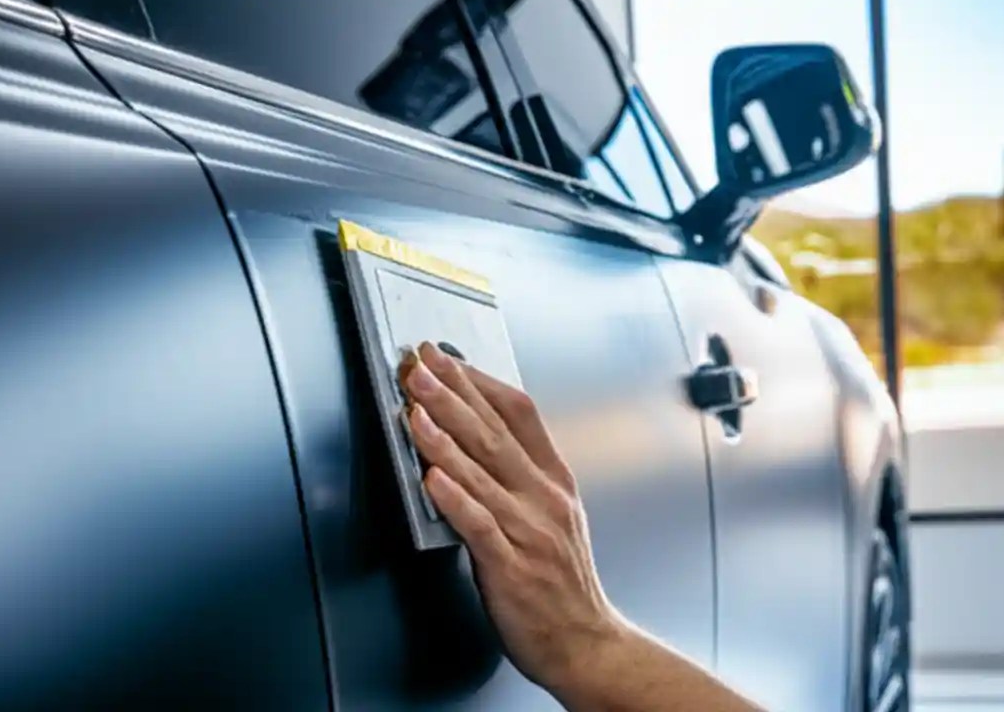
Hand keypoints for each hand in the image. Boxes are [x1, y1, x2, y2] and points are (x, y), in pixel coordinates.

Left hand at [400, 342, 625, 696]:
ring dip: (444, 435)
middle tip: (420, 362)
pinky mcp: (511, 568)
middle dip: (452, 393)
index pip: (520, 413)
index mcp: (555, 482)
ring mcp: (529, 532)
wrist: (588, 644)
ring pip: (482, 473)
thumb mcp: (556, 516)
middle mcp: (544, 499)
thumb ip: (522, 477)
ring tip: (414, 405)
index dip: (479, 382)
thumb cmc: (564, 584)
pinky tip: (432, 476)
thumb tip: (480, 437)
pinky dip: (455, 498)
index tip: (446, 359)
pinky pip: (479, 526)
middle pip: (494, 433)